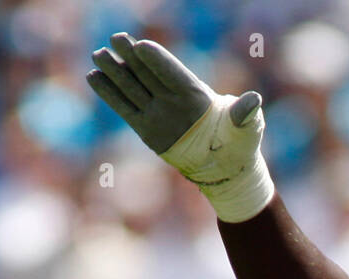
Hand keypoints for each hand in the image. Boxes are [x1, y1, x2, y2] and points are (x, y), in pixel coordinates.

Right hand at [87, 32, 272, 221]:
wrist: (226, 169)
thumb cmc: (240, 145)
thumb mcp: (247, 129)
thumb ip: (245, 114)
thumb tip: (254, 99)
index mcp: (196, 95)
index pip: (173, 73)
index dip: (159, 60)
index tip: (143, 46)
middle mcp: (174, 100)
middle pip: (149, 74)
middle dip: (132, 57)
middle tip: (117, 38)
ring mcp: (159, 112)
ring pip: (133, 88)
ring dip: (116, 71)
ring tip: (99, 54)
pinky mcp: (147, 129)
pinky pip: (125, 108)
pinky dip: (110, 94)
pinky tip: (94, 78)